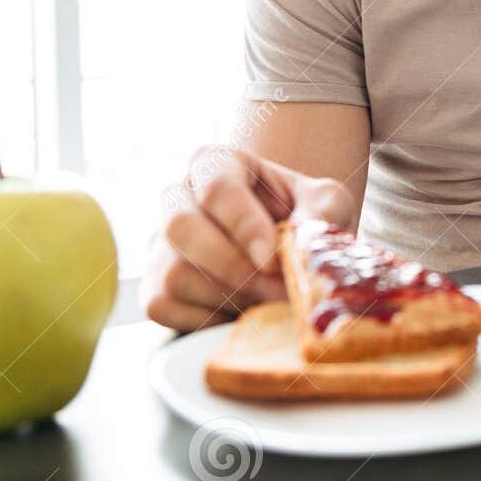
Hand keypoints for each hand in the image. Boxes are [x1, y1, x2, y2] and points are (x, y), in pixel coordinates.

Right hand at [140, 146, 355, 331]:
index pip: (218, 187)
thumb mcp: (327, 203)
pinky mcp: (154, 284)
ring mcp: (161, 242)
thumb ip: (320, 213)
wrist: (288, 253)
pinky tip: (240, 313)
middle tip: (278, 291)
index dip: (244, 226)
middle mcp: (179, 196)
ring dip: (228, 296)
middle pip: (182, 227)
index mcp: (219, 162)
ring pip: (173, 272)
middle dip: (234, 267)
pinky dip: (205, 318)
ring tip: (269, 301)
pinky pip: (162, 305)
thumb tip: (302, 243)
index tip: (273, 261)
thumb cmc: (304, 217)